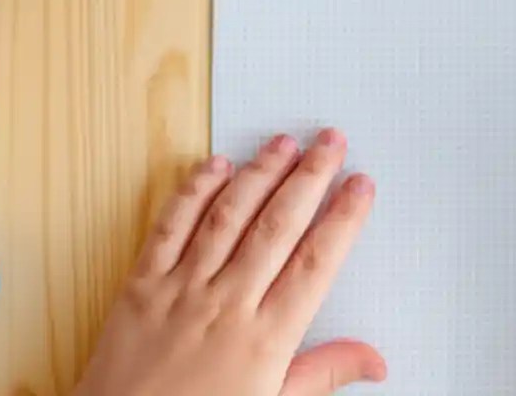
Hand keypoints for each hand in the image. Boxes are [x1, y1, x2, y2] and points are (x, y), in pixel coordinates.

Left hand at [74, 129, 383, 395]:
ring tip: (284, 143)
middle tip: (331, 143)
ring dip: (260, 173)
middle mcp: (226, 304)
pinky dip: (193, 192)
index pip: (317, 262)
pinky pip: (169, 227)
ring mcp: (181, 290)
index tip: (361, 186)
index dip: (343, 218)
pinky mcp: (140, 286)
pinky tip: (214, 167)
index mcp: (265, 338)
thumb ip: (323, 374)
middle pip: (278, 225)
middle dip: (310, 176)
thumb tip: (375, 361)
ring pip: (229, 216)